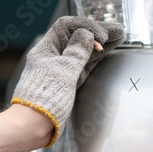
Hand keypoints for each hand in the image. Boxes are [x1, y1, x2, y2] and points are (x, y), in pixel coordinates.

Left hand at [11, 16, 124, 146]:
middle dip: (98, 34)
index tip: (100, 35)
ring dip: (100, 45)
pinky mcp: (66, 82)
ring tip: (119, 37)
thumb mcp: (64, 71)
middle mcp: (51, 57)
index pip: (66, 27)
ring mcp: (59, 70)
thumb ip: (77, 52)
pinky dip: (95, 58)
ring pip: (82, 52)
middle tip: (118, 31)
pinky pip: (82, 65)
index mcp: (45, 49)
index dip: (85, 26)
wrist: (32, 125)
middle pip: (76, 38)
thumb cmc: (43, 98)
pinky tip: (106, 52)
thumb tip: (86, 35)